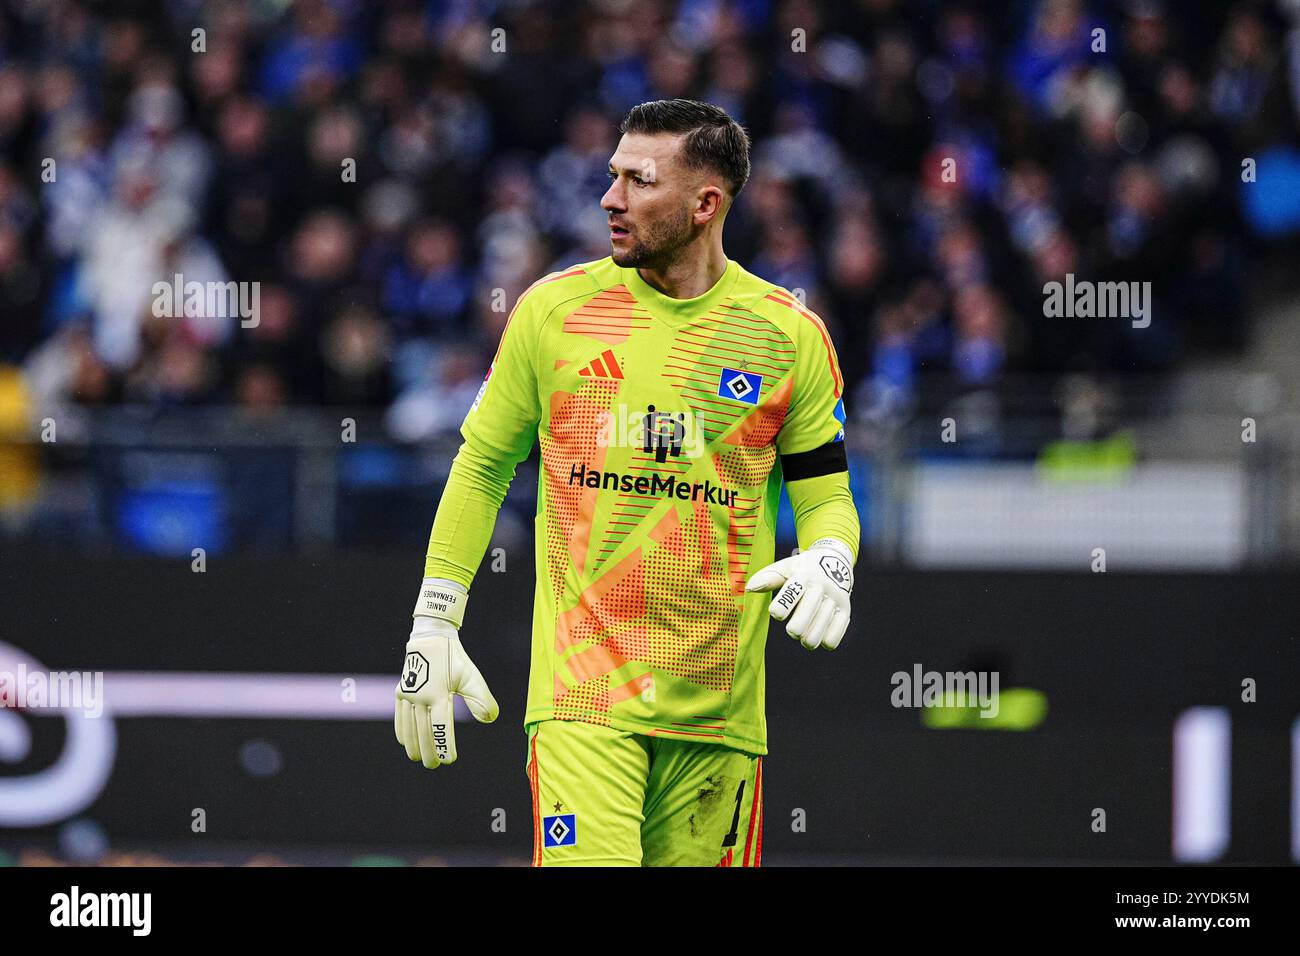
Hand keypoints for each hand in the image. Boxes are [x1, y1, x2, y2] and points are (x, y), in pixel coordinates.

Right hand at [395, 580, 498, 768]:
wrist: (431, 639)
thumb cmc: (456, 660)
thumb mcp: (472, 677)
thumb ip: (481, 699)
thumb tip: (490, 720)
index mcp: (439, 693)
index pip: (441, 727)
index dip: (444, 745)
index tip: (449, 760)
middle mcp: (420, 696)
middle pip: (423, 732)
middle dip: (429, 751)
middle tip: (435, 765)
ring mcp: (408, 694)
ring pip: (409, 728)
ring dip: (414, 746)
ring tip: (420, 759)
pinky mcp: (400, 691)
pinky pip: (399, 718)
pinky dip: (402, 732)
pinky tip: (406, 743)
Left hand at [744, 538, 853, 649]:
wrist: (836, 560)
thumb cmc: (803, 568)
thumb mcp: (786, 567)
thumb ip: (769, 578)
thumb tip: (749, 588)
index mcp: (804, 575)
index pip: (790, 596)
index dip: (780, 609)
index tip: (777, 613)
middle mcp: (822, 587)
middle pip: (801, 622)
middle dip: (794, 630)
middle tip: (793, 630)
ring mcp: (836, 599)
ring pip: (816, 635)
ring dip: (807, 640)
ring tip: (805, 636)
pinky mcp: (846, 611)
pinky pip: (833, 639)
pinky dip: (824, 642)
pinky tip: (821, 635)